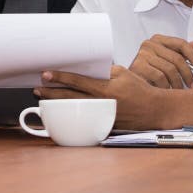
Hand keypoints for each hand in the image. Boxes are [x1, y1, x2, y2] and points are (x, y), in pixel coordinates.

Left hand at [35, 66, 165, 129]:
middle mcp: (102, 103)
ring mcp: (102, 116)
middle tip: (37, 89)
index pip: (78, 81)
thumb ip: (104, 70)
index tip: (46, 74)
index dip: (61, 77)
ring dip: (57, 106)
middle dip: (51, 94)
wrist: (155, 110)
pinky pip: (84, 121)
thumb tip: (87, 66)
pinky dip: (71, 118)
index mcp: (106, 88)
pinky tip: (60, 115)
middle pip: (70, 98)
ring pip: (74, 111)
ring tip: (42, 101)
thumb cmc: (139, 89)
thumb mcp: (123, 73)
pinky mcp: (104, 126)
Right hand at [129, 35, 192, 88]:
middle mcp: (149, 44)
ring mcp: (142, 54)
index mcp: (158, 39)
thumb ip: (182, 52)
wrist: (129, 81)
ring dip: (177, 83)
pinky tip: (167, 90)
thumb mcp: (167, 58)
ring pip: (170, 70)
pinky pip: (160, 77)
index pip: (180, 43)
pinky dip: (166, 86)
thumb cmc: (151, 69)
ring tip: (178, 90)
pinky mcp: (138, 66)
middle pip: (177, 59)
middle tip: (191, 85)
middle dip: (187, 74)